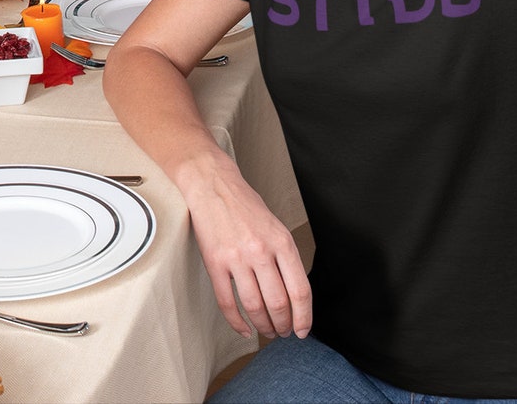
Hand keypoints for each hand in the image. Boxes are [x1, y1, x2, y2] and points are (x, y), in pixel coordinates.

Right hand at [182, 166, 311, 339]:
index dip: (304, 317)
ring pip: (254, 306)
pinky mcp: (214, 261)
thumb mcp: (276, 227)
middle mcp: (261, 251)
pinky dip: (236, 321)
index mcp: (282, 242)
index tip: (303, 330)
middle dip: (283, 325)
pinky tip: (243, 328)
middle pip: (278, 303)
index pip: (300, 291)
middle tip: (283, 332)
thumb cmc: (244, 205)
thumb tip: (293, 293)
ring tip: (266, 331)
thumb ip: (285, 257)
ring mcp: (236, 257)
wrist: (212, 184)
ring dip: (263, 325)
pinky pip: (226, 301)